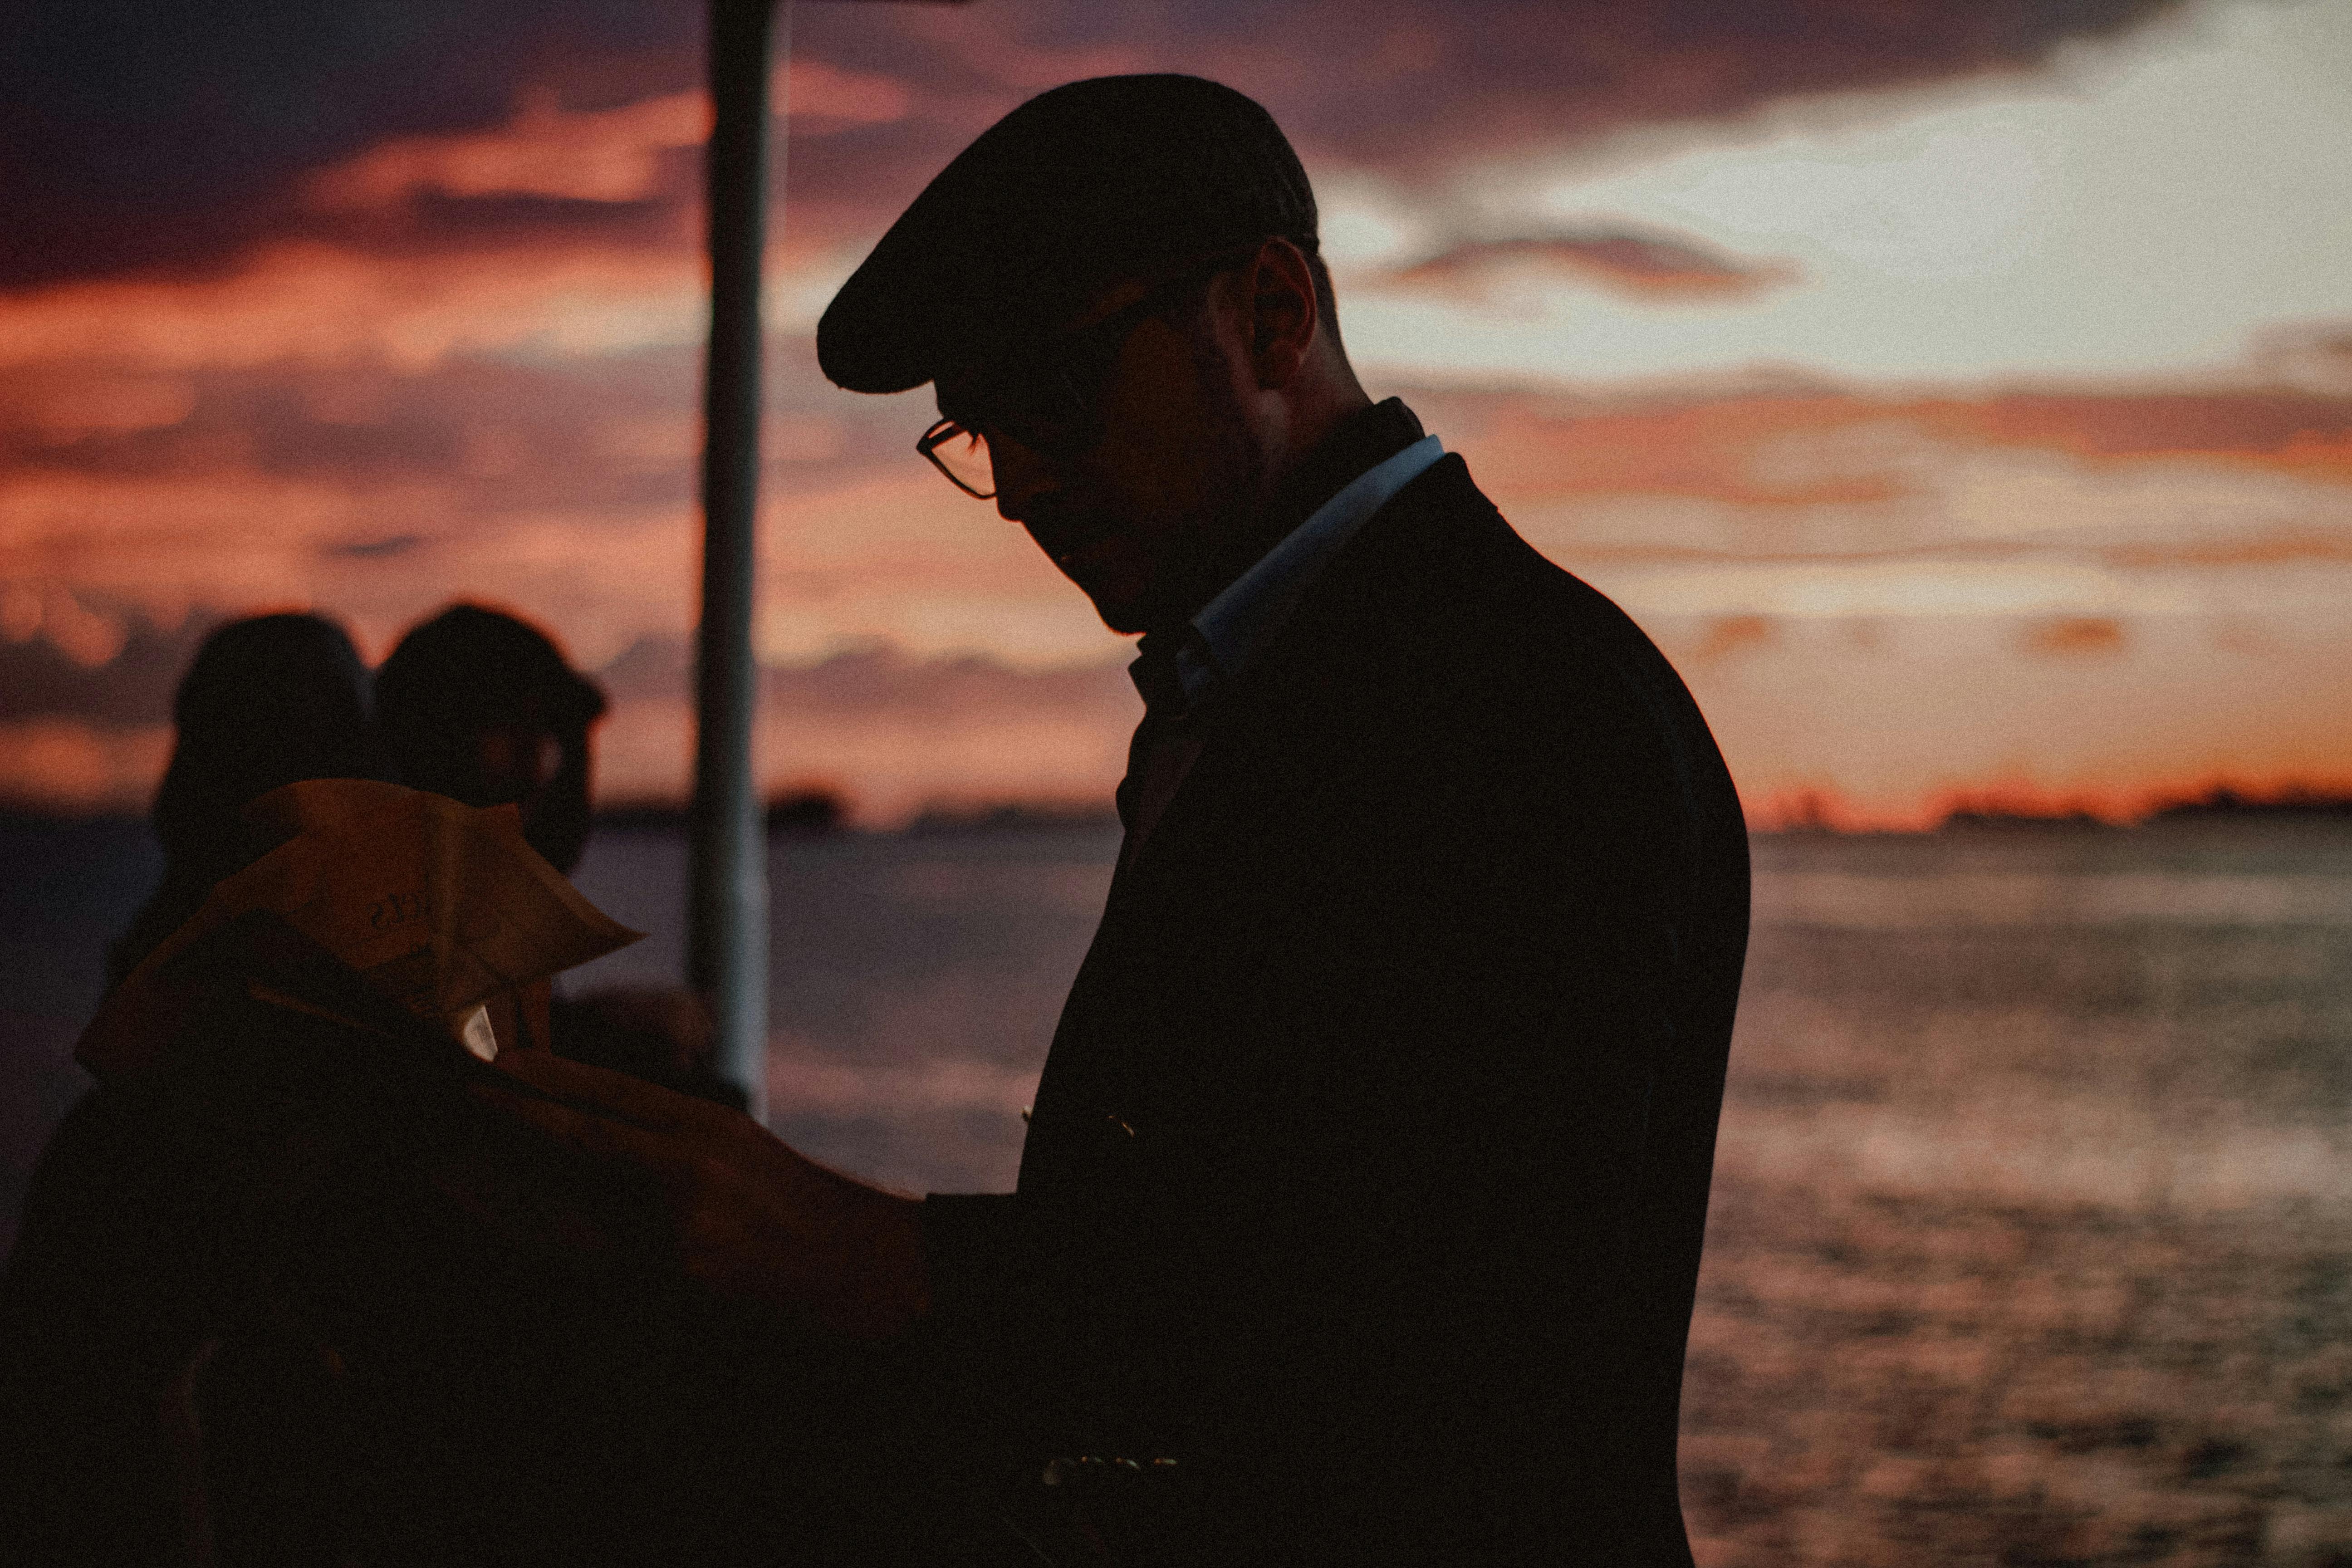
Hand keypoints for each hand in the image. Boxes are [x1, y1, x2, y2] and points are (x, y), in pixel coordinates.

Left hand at [450, 1050, 930, 1340]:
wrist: (866, 1267)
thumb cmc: (804, 1213)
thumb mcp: (742, 1157)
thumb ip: (676, 1147)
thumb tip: (602, 1142)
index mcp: (708, 1125)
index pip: (612, 1092)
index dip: (549, 1077)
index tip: (495, 1064)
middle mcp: (693, 1158)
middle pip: (585, 1133)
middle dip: (520, 1117)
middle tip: (463, 1097)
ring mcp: (686, 1215)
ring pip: (585, 1208)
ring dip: (521, 1200)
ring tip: (468, 1180)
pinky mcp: (685, 1269)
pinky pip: (616, 1268)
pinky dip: (585, 1264)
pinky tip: (572, 1259)